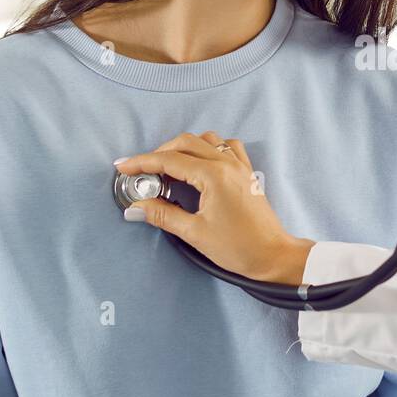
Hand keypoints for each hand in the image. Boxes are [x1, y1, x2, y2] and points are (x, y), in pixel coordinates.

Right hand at [114, 131, 314, 286]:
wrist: (273, 255)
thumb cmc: (239, 247)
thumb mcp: (195, 233)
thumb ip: (163, 216)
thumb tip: (135, 208)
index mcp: (214, 176)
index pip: (170, 160)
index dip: (143, 162)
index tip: (123, 167)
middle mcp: (228, 164)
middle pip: (186, 143)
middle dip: (160, 153)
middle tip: (142, 171)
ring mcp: (240, 166)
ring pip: (206, 140)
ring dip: (183, 147)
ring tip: (168, 168)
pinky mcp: (247, 173)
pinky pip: (226, 147)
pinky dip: (208, 148)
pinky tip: (199, 163)